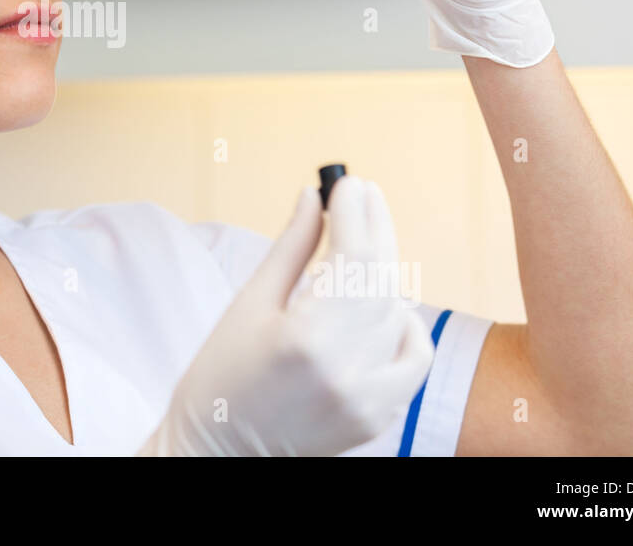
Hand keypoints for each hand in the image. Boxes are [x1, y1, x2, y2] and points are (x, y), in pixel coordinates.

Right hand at [136, 176, 432, 455]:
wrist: (220, 450)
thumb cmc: (221, 374)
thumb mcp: (248, 304)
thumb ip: (291, 248)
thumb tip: (314, 197)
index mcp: (304, 338)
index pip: (352, 258)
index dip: (355, 212)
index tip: (350, 182)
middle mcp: (344, 371)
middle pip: (381, 280)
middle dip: (375, 228)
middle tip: (364, 194)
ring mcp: (367, 400)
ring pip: (398, 314)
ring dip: (386, 271)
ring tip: (365, 242)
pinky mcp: (378, 419)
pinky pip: (413, 360)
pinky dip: (405, 326)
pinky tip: (384, 307)